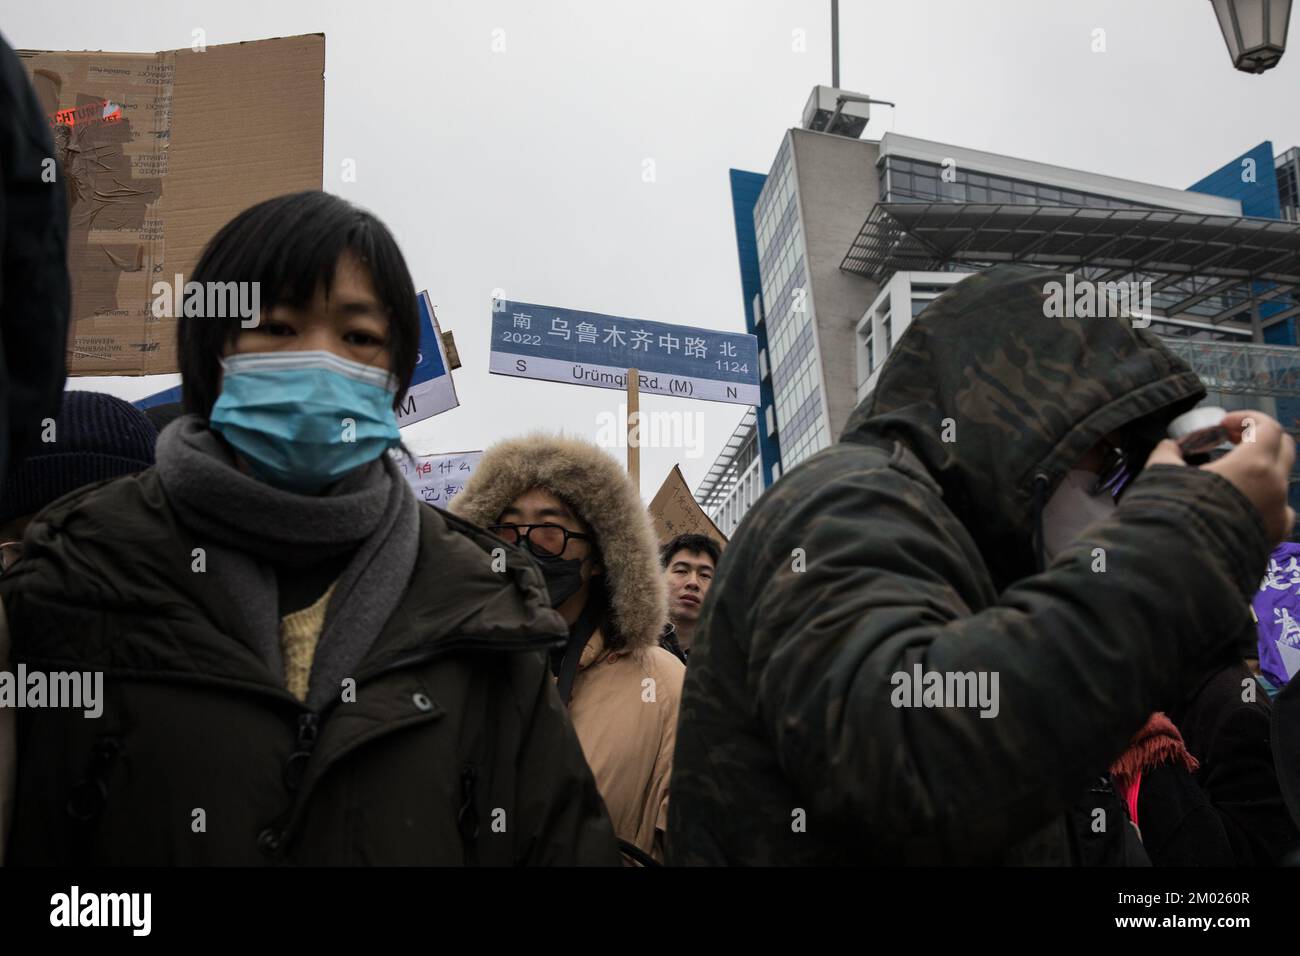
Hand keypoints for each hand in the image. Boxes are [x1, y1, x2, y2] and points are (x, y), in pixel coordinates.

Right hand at [1145, 410, 1294, 547]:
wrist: (1180, 566)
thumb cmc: (1174, 513)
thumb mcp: (1162, 473)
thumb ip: (1168, 454)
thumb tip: (1170, 448)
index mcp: (1254, 465)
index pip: (1268, 427)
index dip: (1245, 418)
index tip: (1221, 424)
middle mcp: (1275, 488)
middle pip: (1283, 449)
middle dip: (1259, 439)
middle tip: (1231, 441)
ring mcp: (1278, 515)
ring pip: (1281, 481)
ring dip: (1260, 471)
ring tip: (1230, 477)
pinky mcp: (1273, 538)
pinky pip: (1278, 511)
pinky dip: (1264, 501)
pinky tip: (1240, 506)